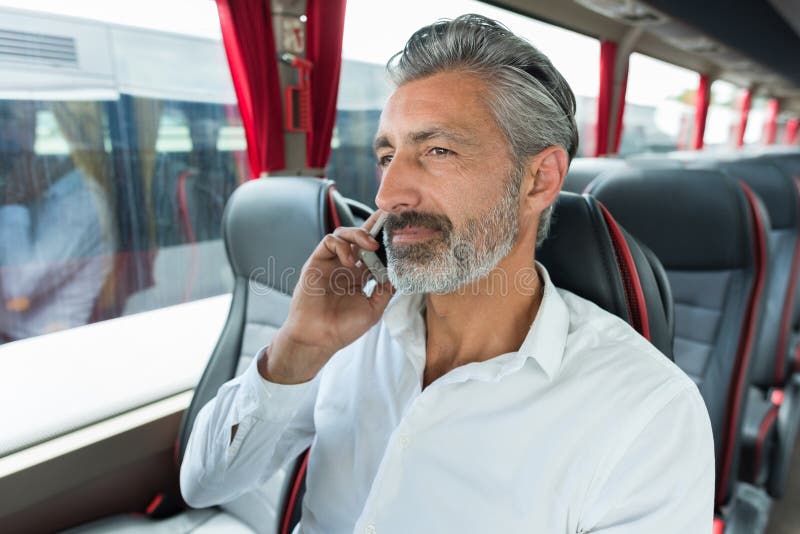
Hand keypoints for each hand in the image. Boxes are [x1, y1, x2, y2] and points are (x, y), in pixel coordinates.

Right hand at [261, 210, 393, 383]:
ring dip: (359, 235)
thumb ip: (385, 289)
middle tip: (387, 225)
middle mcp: (345, 267)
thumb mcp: (373, 309)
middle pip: (360, 237)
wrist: (318, 338)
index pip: (373, 251)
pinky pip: (329, 241)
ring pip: (344, 234)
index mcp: (359, 277)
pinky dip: (341, 246)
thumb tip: (399, 273)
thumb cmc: (343, 328)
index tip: (398, 229)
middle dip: (374, 226)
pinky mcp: (316, 262)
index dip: (383, 239)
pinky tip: (350, 261)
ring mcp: (331, 263)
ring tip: (371, 246)